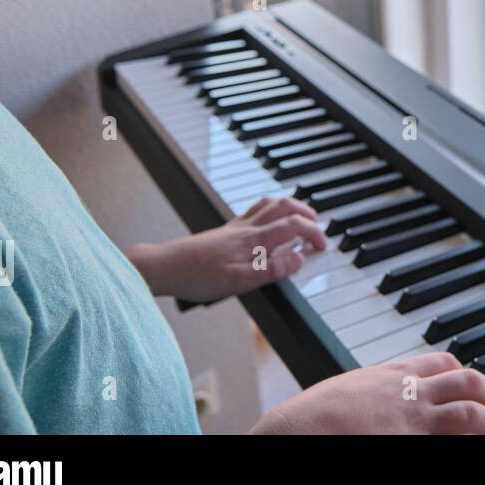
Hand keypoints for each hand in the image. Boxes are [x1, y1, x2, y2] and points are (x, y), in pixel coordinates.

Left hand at [128, 196, 327, 303]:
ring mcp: (235, 226)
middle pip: (285, 205)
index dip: (313, 233)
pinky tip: (268, 224)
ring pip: (270, 203)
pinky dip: (271, 210)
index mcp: (254, 239)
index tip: (321, 247)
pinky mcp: (226, 230)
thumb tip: (300, 258)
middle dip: (307, 213)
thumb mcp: (239, 281)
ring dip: (290, 207)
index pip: (294, 225)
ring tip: (300, 220)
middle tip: (316, 230)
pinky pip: (255, 210)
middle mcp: (247, 227)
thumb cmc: (197, 276)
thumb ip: (272, 269)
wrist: (163, 267)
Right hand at [250, 352, 484, 434]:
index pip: (441, 364)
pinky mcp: (416, 449)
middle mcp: (410, 396)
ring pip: (473, 416)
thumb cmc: (304, 422)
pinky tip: (480, 450)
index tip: (468, 387)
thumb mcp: (341, 392)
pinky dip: (470, 447)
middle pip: (468, 383)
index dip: (460, 375)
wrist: (291, 435)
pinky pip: (454, 444)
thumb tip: (369, 401)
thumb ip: (367, 392)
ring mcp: (416, 425)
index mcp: (390, 377)